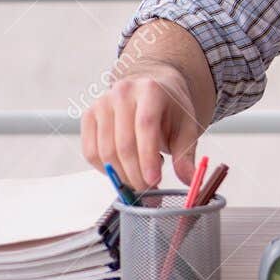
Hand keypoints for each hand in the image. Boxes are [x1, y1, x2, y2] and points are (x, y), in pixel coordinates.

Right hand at [80, 64, 202, 189]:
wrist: (154, 90)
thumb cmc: (170, 109)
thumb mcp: (187, 128)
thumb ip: (186, 155)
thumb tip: (191, 180)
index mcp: (150, 90)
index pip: (145, 126)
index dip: (147, 157)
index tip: (153, 181)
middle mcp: (122, 92)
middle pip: (123, 143)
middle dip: (135, 174)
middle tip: (148, 189)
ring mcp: (102, 103)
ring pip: (105, 151)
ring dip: (121, 175)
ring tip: (140, 178)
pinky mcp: (88, 115)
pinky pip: (90, 152)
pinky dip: (105, 170)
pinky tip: (123, 170)